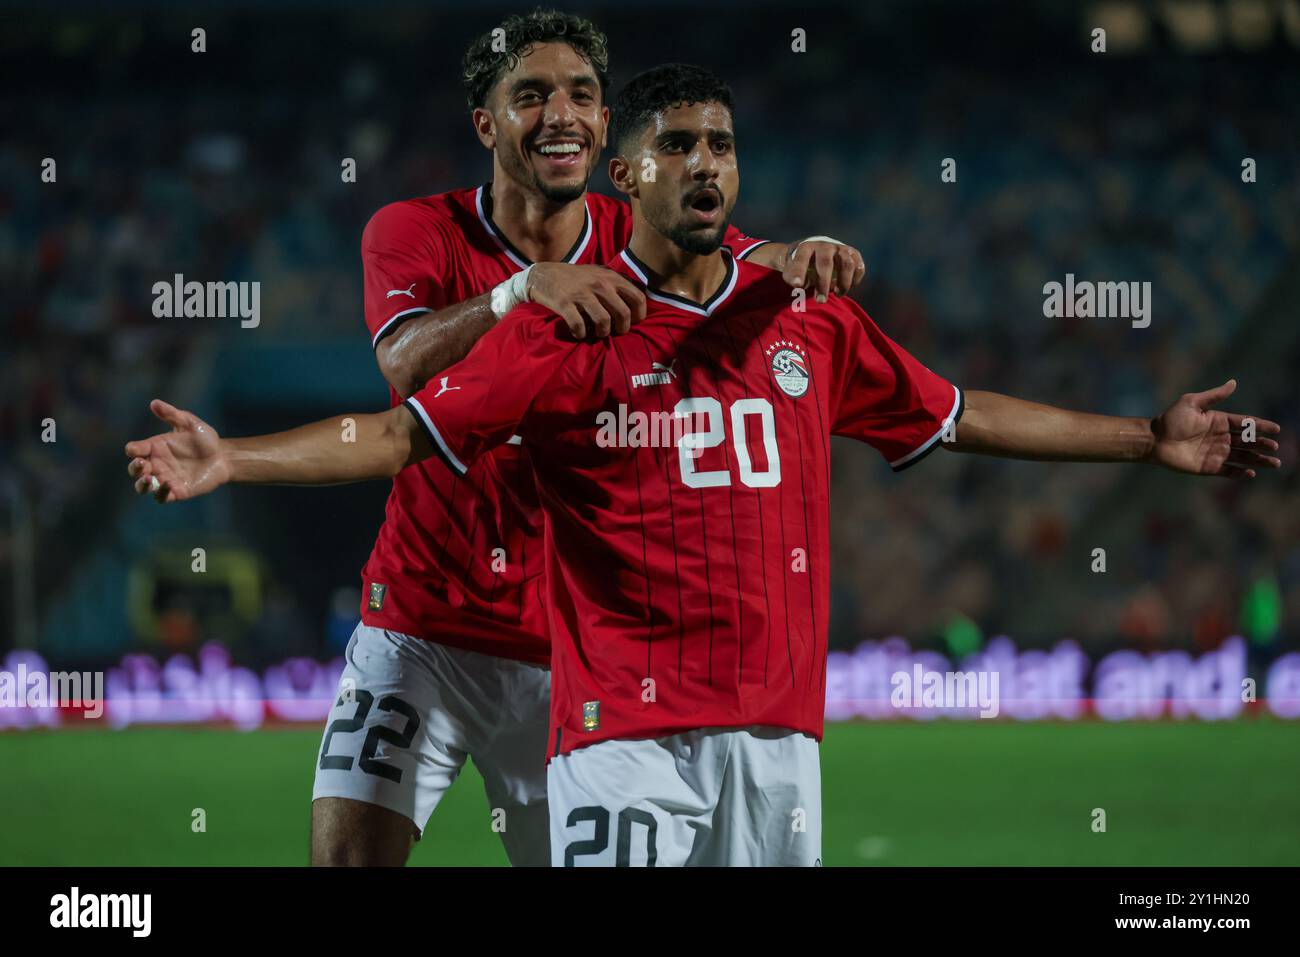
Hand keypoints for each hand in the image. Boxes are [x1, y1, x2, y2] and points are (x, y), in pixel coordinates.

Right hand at [124, 400, 230, 502]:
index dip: (132, 450)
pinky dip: (162, 493)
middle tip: (142, 464)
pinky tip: (169, 486)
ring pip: (144, 486)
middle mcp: (157, 464)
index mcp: (156, 447)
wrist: (224, 456)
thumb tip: (154, 403)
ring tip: (148, 479)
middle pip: (135, 470)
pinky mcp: (177, 491)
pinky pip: (163, 497)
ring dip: (142, 485)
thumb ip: (172, 414)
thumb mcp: (190, 423)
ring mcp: (165, 478)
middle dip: (135, 468)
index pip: (135, 450)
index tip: (135, 450)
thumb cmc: (206, 439)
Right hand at [526, 263, 646, 338]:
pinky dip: (581, 334)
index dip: (639, 315)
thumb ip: (616, 284)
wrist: (542, 275)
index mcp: (610, 277)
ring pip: (604, 322)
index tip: (632, 323)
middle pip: (623, 313)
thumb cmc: (574, 278)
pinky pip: (579, 326)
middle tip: (615, 332)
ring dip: (602, 333)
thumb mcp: (598, 273)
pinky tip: (578, 333)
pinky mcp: (564, 303)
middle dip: (622, 329)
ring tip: (597, 333)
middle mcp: (599, 284)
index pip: (638, 298)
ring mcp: (581, 293)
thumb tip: (637, 303)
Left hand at [782, 238, 865, 301]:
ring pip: (847, 264)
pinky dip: (856, 279)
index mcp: (806, 247)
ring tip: (837, 294)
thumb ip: (792, 277)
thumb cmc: (801, 264)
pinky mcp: (852, 253)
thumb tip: (799, 287)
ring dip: (844, 283)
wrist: (815, 249)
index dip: (799, 272)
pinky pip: (859, 266)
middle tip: (821, 300)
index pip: (801, 259)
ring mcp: (840, 248)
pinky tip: (848, 288)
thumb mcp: (791, 269)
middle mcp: (824, 245)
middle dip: (823, 283)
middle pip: (826, 263)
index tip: (797, 286)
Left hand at [1149, 380, 1280, 478]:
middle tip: (1275, 447)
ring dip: (1258, 460)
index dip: (1261, 426)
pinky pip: (1228, 471)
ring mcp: (1216, 453)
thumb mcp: (1192, 403)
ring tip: (1274, 463)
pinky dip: (1240, 473)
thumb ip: (1214, 396)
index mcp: (1219, 421)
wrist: (1154, 440)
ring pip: (1243, 457)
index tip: (1276, 429)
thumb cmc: (1171, 419)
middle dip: (1263, 444)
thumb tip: (1234, 382)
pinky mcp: (1209, 467)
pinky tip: (1251, 473)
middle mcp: (1221, 437)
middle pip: (1248, 442)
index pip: (1245, 423)